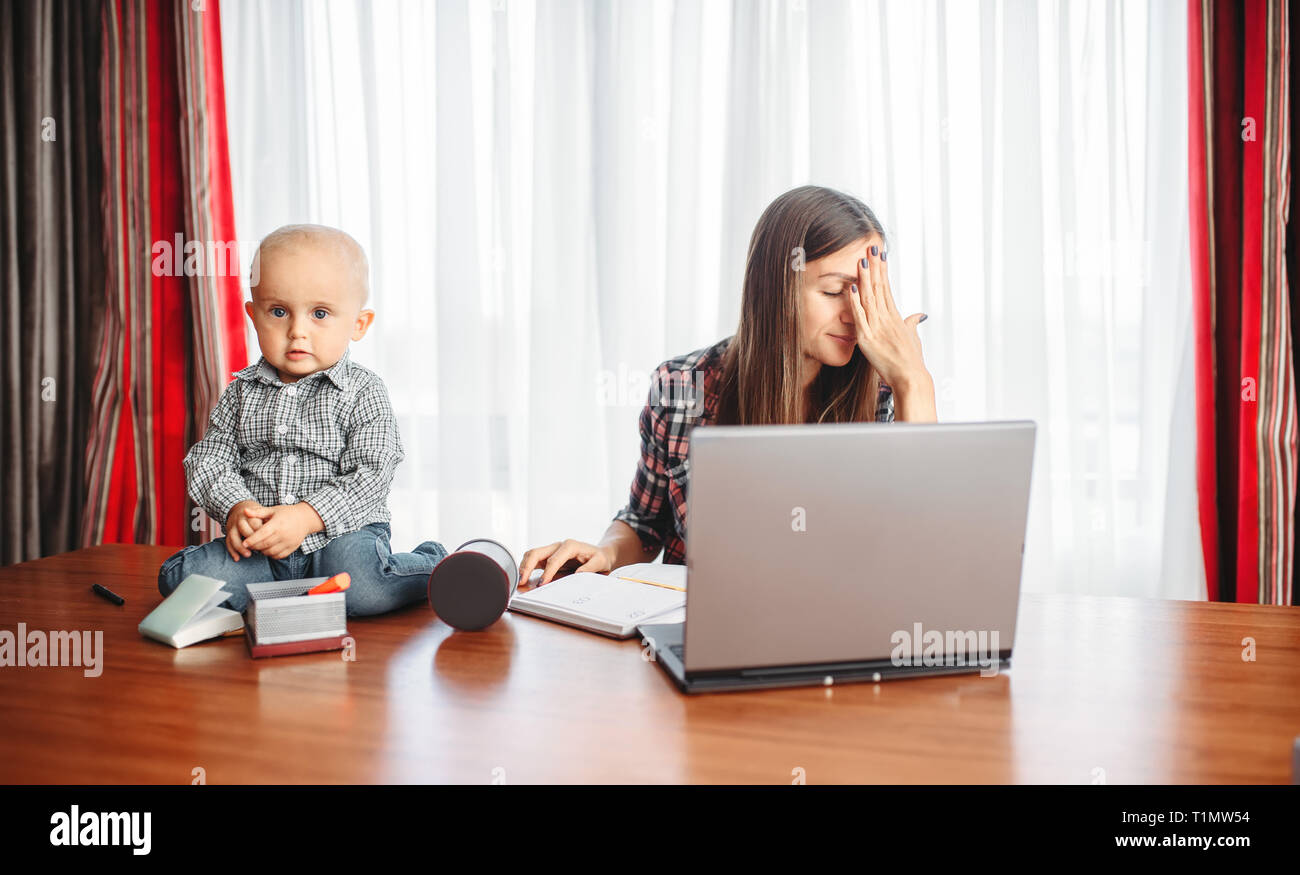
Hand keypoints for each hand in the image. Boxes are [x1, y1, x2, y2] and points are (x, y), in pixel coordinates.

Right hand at [225, 500, 266, 560]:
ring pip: (233, 536)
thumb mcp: (264, 514)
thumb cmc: (257, 515)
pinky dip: (232, 551)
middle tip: (259, 549)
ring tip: (248, 555)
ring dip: (240, 547)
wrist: (241, 508)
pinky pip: (228, 542)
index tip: (268, 540)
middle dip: (250, 540)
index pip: (255, 524)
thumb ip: (268, 522)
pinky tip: (237, 559)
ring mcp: (233, 527)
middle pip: (243, 530)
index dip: (261, 533)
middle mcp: (240, 520)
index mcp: (250, 515)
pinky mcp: (228, 533)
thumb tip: (276, 532)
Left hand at [239, 503, 323, 559]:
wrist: (305, 518)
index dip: (252, 540)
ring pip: (271, 552)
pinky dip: (271, 555)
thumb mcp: (273, 510)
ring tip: (259, 546)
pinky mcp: (292, 547)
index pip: (262, 534)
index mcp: (277, 524)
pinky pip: (279, 556)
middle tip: (249, 545)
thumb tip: (245, 511)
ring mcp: (289, 542)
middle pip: (265, 544)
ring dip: (262, 551)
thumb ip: (258, 512)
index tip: (244, 543)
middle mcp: (284, 534)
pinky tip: (268, 549)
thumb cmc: (286, 513)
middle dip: (255, 546)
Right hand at [518, 539, 614, 585]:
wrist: (600, 554)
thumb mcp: (600, 562)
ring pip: (532, 554)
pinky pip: (533, 560)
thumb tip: (576, 575)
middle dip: (527, 566)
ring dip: (523, 566)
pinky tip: (523, 578)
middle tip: (521, 581)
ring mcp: (552, 551)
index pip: (553, 559)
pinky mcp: (548, 557)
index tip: (541, 584)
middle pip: (537, 552)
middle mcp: (558, 546)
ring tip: (519, 581)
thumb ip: (589, 568)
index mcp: (570, 546)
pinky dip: (526, 568)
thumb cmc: (599, 558)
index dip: (546, 572)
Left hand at [846, 244, 929, 389]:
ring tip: (861, 261)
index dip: (883, 270)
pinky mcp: (867, 339)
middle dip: (875, 267)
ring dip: (864, 278)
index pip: (887, 287)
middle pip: (879, 287)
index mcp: (895, 317)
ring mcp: (877, 328)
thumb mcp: (913, 338)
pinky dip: (854, 302)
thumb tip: (918, 316)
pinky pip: (859, 317)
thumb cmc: (912, 361)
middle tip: (871, 247)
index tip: (880, 255)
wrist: (911, 378)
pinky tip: (851, 288)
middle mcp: (886, 319)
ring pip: (870, 298)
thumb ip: (912, 324)